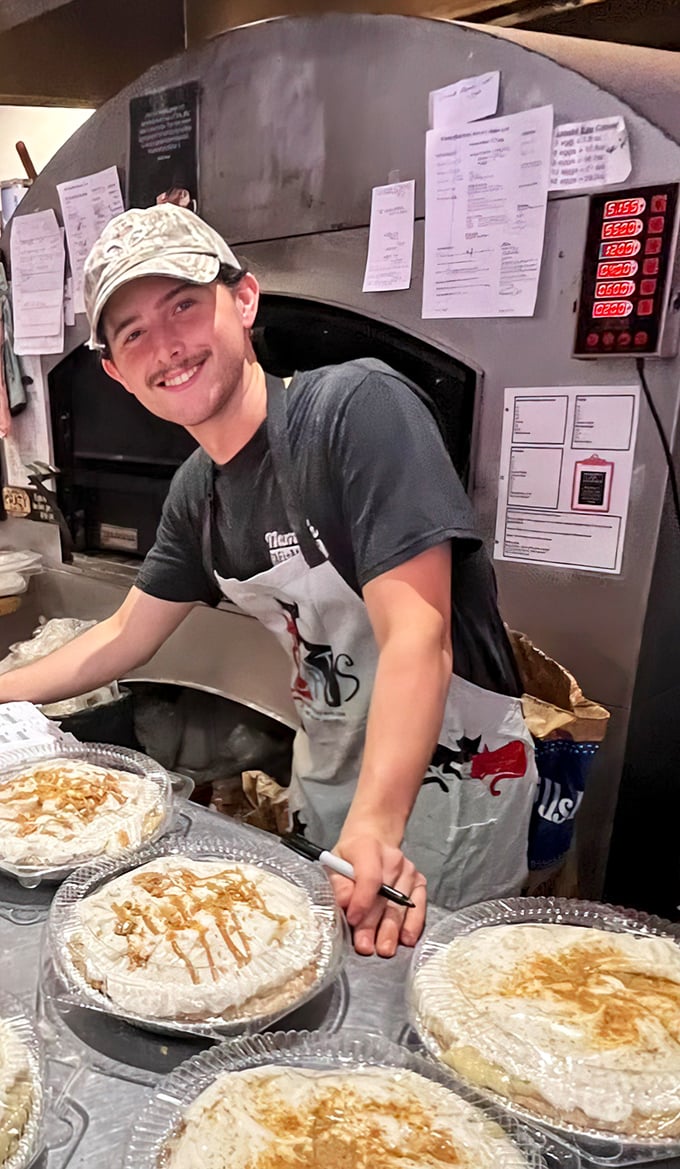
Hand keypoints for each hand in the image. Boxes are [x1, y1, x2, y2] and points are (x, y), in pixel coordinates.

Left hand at [329, 829, 426, 957]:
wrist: (373, 838)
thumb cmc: (351, 856)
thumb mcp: (335, 863)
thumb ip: (338, 883)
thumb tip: (344, 903)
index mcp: (368, 849)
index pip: (369, 877)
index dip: (361, 901)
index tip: (352, 919)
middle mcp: (392, 859)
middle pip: (384, 896)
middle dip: (373, 925)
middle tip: (365, 946)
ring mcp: (408, 870)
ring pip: (400, 904)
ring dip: (392, 929)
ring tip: (384, 949)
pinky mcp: (419, 881)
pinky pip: (419, 905)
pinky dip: (413, 923)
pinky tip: (407, 938)